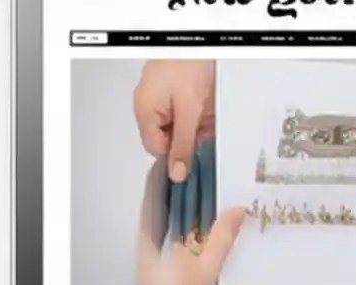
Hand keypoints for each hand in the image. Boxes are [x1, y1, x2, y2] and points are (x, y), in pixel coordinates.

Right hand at [134, 60, 215, 182]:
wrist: (202, 43)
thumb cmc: (188, 64)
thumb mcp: (189, 112)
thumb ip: (184, 144)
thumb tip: (177, 171)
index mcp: (145, 110)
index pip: (156, 148)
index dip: (176, 153)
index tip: (193, 155)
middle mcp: (151, 104)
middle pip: (170, 136)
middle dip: (191, 135)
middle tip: (204, 128)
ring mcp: (164, 97)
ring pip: (182, 125)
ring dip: (199, 124)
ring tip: (208, 112)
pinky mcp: (178, 91)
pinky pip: (189, 112)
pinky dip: (202, 113)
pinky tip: (210, 106)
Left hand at [136, 160, 245, 284]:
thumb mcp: (205, 268)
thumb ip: (222, 238)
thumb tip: (236, 211)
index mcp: (150, 237)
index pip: (154, 191)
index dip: (166, 170)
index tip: (182, 153)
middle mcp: (153, 244)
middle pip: (166, 205)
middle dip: (186, 186)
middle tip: (205, 167)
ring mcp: (161, 257)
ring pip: (176, 222)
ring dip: (195, 208)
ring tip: (215, 191)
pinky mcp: (173, 269)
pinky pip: (186, 240)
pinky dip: (200, 228)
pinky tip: (215, 228)